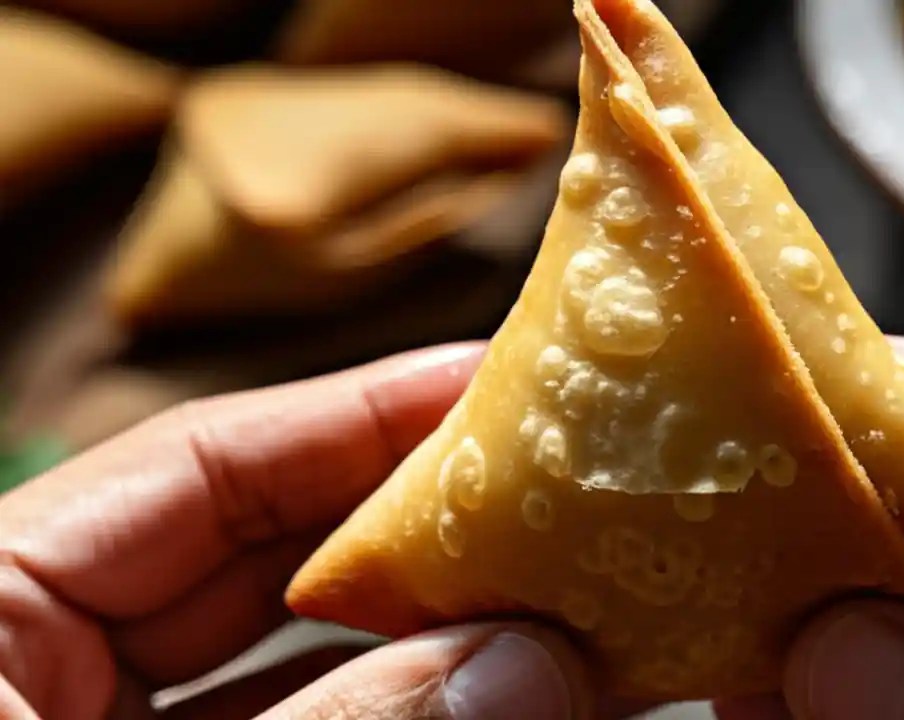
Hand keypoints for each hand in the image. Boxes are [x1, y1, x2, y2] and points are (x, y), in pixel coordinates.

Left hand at [0, 342, 601, 719]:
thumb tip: (528, 665)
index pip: (197, 464)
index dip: (351, 414)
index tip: (485, 377)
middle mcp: (52, 658)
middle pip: (270, 554)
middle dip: (418, 526)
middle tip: (551, 491)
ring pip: (304, 658)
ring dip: (437, 640)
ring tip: (564, 605)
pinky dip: (403, 717)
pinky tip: (506, 697)